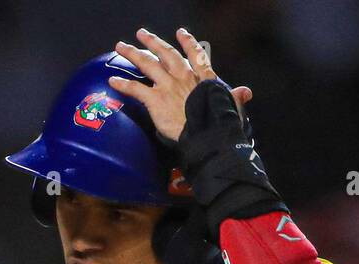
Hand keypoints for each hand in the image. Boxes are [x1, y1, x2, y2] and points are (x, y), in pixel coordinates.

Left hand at [108, 28, 252, 143]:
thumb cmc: (220, 124)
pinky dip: (123, 84)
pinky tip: (112, 80)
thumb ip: (235, 96)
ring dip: (132, 54)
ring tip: (120, 46)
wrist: (206, 135)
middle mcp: (184, 77)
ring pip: (147, 64)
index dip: (187, 43)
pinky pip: (136, 88)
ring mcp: (168, 86)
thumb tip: (246, 92)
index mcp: (203, 78)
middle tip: (141, 33)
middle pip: (166, 54)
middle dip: (152, 42)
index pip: (196, 55)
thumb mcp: (231, 107)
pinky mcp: (155, 99)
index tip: (181, 32)